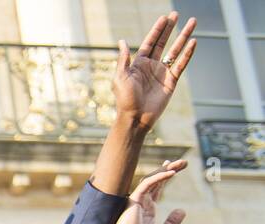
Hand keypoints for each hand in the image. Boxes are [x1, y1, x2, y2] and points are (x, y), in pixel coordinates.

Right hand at [106, 159, 186, 223]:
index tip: (178, 168)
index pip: (157, 189)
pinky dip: (159, 177)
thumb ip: (171, 223)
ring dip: (166, 169)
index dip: (166, 178)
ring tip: (181, 163)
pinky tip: (172, 173)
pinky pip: (147, 184)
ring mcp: (136, 201)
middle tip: (184, 162)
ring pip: (152, 179)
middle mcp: (141, 203)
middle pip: (156, 181)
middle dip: (169, 169)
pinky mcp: (133, 201)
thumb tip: (182, 210)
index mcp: (147, 210)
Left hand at [112, 12, 195, 130]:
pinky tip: (193, 42)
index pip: (149, 42)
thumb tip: (122, 41)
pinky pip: (181, 64)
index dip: (156, 30)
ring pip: (175, 50)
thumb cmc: (125, 100)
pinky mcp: (171, 81)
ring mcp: (162, 72)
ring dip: (183, 36)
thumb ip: (123, 59)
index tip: (164, 18)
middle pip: (163, 42)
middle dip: (169, 28)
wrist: (136, 118)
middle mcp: (151, 66)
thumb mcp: (120, 78)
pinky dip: (188, 53)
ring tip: (192, 22)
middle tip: (176, 13)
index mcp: (138, 64)